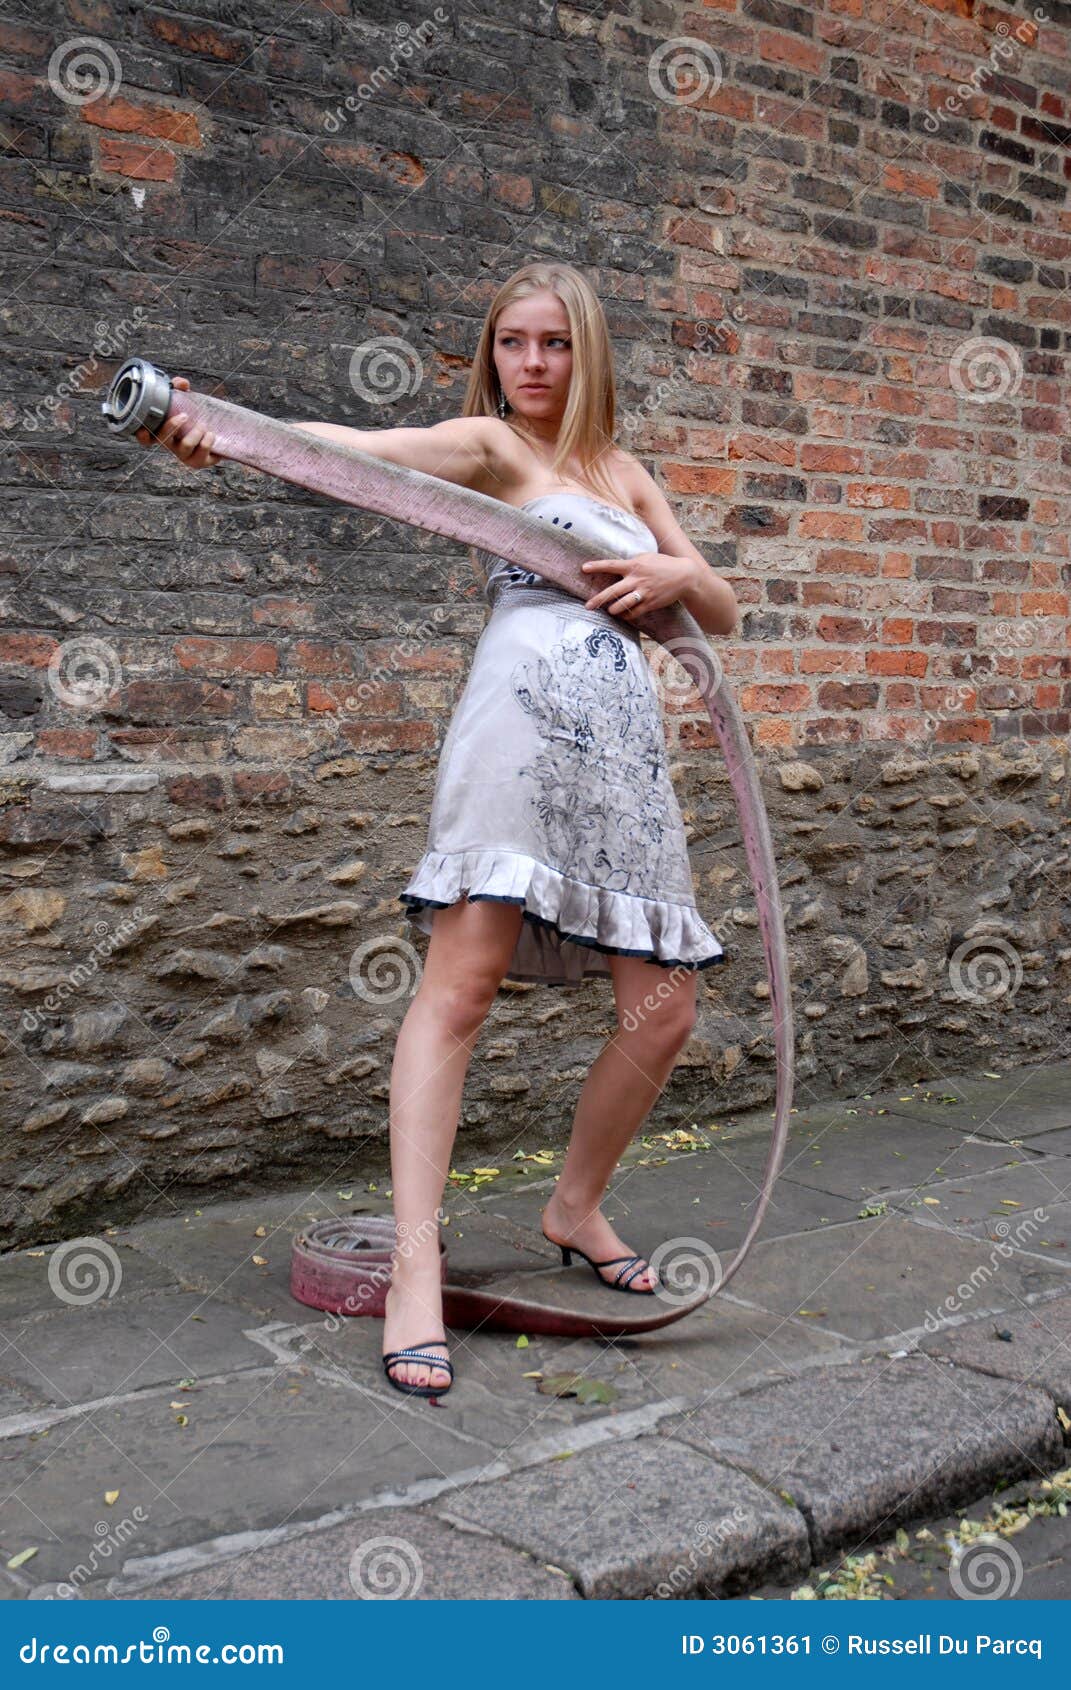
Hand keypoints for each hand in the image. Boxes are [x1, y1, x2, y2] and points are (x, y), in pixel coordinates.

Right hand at [134, 375, 220, 467]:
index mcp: (163, 432)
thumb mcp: (185, 402)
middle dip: (172, 426)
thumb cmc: (194, 418)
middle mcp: (171, 445)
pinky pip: (201, 455)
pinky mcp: (199, 461)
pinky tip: (210, 434)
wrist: (217, 434)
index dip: (142, 436)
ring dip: (195, 433)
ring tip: (203, 425)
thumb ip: (180, 390)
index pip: (147, 438)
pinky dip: (207, 442)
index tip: (144, 428)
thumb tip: (182, 383)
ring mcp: (184, 455)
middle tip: (185, 415)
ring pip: (185, 446)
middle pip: (163, 440)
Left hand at [581, 551, 695, 620]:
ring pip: (622, 605)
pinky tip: (622, 615)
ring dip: (613, 609)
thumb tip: (616, 567)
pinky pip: (633, 613)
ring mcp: (643, 593)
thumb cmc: (663, 564)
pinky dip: (626, 616)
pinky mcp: (650, 603)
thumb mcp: (646, 558)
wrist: (684, 576)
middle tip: (587, 606)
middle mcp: (637, 579)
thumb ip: (631, 562)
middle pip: (613, 591)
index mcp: (634, 565)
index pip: (611, 565)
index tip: (583, 568)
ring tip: (609, 610)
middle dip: (598, 600)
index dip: (596, 566)